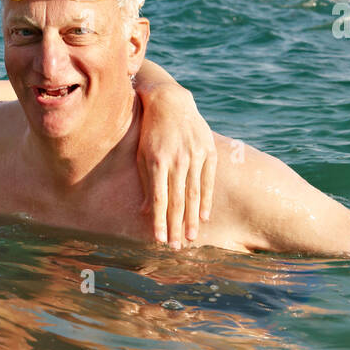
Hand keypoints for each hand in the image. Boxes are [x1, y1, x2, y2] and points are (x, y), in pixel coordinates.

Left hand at [135, 83, 215, 246]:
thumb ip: (144, 182)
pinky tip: (204, 217)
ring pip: (194, 194)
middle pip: (177, 200)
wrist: (171, 102)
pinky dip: (206, 200)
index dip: (159, 221)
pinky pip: (208, 181)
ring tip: (191, 238)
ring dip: (192, 219)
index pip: (158, 199)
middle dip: (176, 226)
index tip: (160, 240)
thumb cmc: (150, 132)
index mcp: (157, 161)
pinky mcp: (208, 152)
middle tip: (177, 247)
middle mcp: (177, 160)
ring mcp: (195, 156)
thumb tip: (144, 211)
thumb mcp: (141, 155)